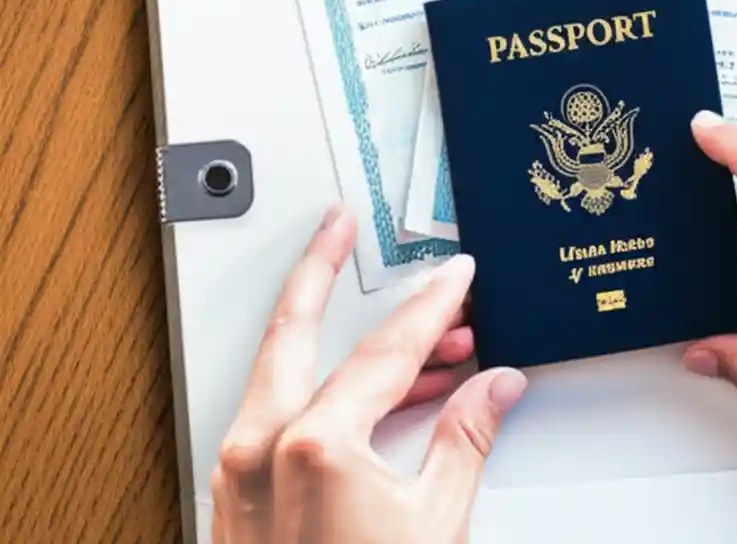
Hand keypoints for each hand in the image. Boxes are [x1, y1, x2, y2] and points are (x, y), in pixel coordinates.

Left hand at [212, 206, 525, 542]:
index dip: (432, 304)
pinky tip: (380, 391)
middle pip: (295, 326)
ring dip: (343, 339)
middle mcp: (262, 444)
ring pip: (285, 366)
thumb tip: (496, 388)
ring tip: (415, 333)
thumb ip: (466, 438)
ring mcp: (242, 466)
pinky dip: (328, 386)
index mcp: (314, 443)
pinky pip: (281, 411)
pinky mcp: (239, 490)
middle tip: (338, 224)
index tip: (457, 276)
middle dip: (320, 267)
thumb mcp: (435, 522)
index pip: (387, 347)